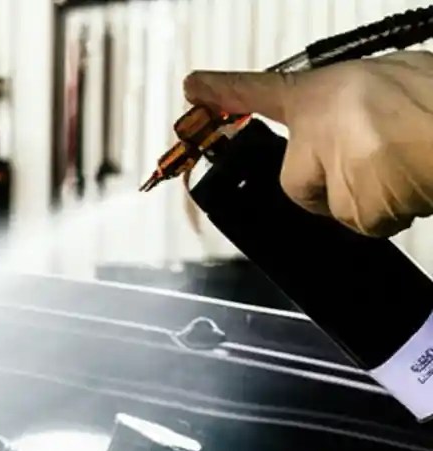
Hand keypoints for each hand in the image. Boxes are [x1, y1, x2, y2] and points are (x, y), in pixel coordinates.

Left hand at [184, 50, 432, 236]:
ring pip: (344, 205)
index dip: (223, 91)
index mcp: (317, 96)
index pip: (255, 92)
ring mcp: (331, 181)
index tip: (196, 88)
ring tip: (410, 159)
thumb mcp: (391, 75)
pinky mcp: (356, 213)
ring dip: (376, 193)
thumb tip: (361, 121)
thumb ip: (356, 103)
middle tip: (378, 158)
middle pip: (302, 183)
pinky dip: (397, 207)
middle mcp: (312, 140)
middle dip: (332, 182)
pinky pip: (374, 222)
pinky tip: (417, 179)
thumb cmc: (432, 99)